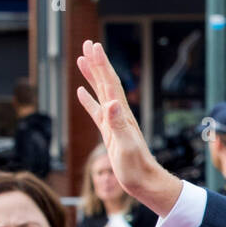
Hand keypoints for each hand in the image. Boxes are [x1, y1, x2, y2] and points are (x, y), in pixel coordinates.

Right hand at [76, 40, 182, 214]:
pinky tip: (81, 92)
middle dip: (97, 63)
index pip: (109, 83)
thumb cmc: (136, 167)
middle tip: (87, 44)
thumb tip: (111, 103)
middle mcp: (118, 114)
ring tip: (81, 60)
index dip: (101, 64)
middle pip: (106, 82)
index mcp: (121, 114)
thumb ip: (118, 124)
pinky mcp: (110, 132)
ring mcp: (114, 122)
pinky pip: (96, 111)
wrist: (144, 182)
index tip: (93, 46)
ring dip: (91, 76)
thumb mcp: (125, 146)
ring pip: (100, 92)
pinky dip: (88, 99)